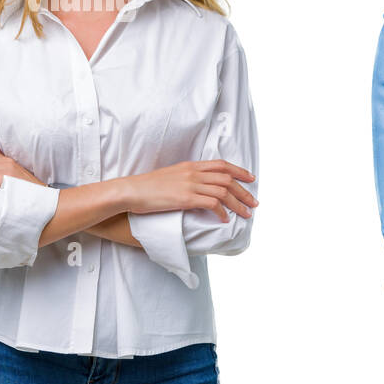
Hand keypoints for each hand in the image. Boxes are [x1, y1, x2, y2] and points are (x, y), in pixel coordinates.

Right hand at [121, 160, 257, 222]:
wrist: (130, 191)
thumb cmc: (147, 187)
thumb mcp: (171, 176)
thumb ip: (187, 177)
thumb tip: (199, 186)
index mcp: (190, 165)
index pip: (221, 165)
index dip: (239, 171)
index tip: (251, 178)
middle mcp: (193, 173)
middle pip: (227, 178)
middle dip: (244, 191)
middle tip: (254, 202)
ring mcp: (190, 185)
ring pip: (223, 192)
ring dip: (238, 204)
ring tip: (246, 214)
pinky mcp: (185, 198)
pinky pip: (211, 204)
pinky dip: (222, 211)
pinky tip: (225, 219)